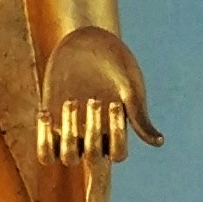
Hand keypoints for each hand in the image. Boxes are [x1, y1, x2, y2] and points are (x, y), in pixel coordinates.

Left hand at [37, 27, 159, 163]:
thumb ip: (138, 113)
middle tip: (94, 98)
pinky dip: (44, 137)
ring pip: (69, 158)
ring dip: (69, 134)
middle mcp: (95, 137)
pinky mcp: (51, 124)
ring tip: (71, 101)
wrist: (85, 42)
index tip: (115, 103)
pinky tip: (46, 111)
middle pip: (93, 157)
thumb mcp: (129, 85)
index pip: (118, 155)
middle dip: (94, 130)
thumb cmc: (114, 63)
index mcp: (117, 129)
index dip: (116, 136)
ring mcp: (72, 132)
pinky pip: (45, 151)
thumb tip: (158, 142)